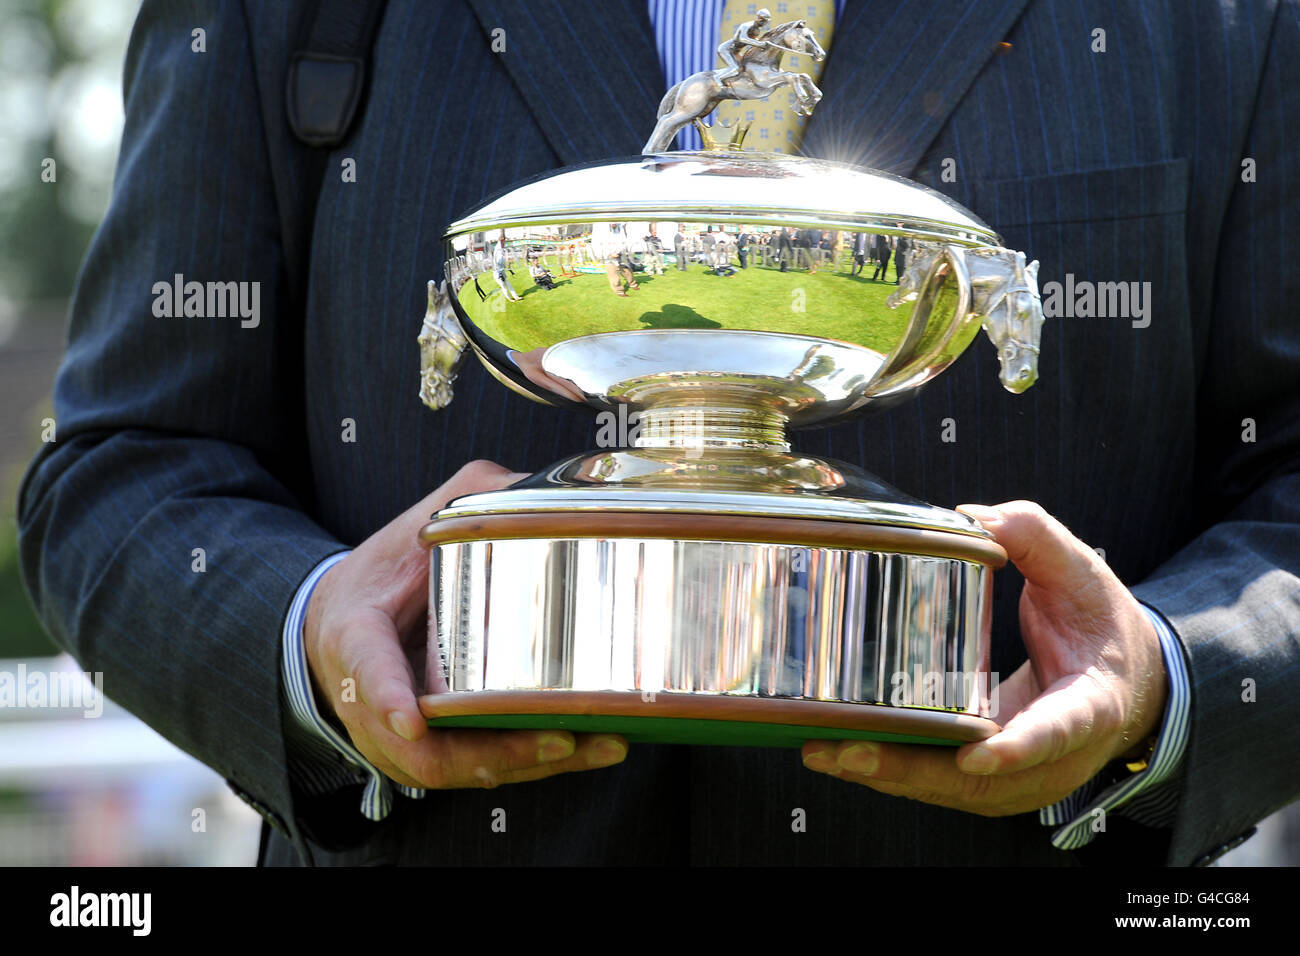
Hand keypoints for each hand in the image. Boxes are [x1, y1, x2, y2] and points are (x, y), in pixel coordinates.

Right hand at [304, 460, 627, 789]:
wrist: (334, 629)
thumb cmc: (381, 578)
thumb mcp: (409, 532)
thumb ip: (467, 504)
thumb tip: (537, 490)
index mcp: (355, 637)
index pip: (367, 670)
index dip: (387, 698)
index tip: (412, 720)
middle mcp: (372, 704)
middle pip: (425, 751)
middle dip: (497, 752)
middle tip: (560, 737)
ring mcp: (398, 741)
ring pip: (459, 772)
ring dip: (530, 764)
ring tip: (596, 745)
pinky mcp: (429, 756)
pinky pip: (480, 772)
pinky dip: (535, 766)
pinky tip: (590, 749)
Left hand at [801, 500, 1167, 815]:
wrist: (1127, 683)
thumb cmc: (1101, 628)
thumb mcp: (1082, 575)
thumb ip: (1036, 538)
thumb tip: (974, 516)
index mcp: (1090, 703)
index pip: (1057, 729)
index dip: (1019, 746)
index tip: (977, 754)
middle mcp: (1057, 756)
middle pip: (983, 779)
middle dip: (912, 767)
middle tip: (848, 748)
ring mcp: (1024, 777)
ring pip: (953, 791)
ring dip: (888, 775)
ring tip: (825, 752)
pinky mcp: (994, 780)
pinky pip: (940, 784)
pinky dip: (892, 775)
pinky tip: (840, 755)